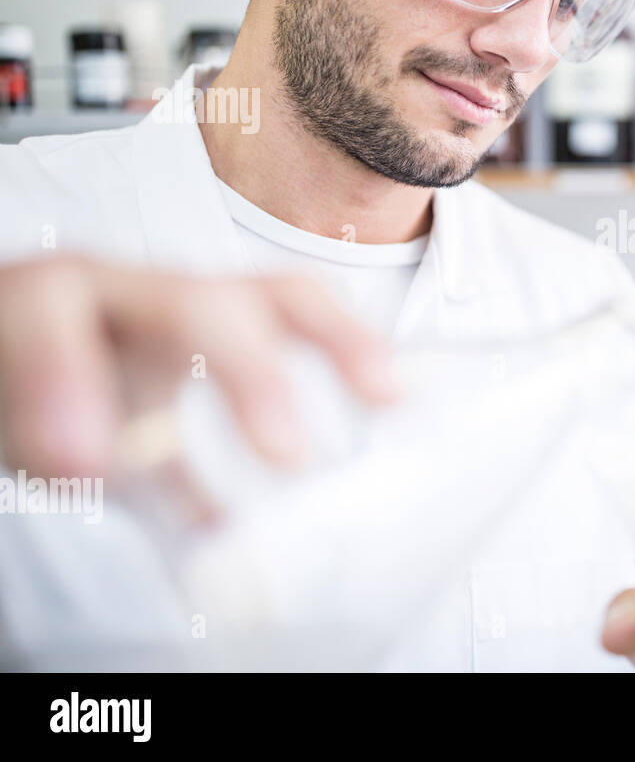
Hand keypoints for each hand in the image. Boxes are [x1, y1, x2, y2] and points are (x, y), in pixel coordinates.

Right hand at [0, 255, 398, 478]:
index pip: (283, 300)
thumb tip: (250, 547)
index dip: (342, 337)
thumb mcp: (148, 438)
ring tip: (89, 457)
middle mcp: (132, 293)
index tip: (392, 394)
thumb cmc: (74, 388)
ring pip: (73, 305)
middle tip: (286, 454)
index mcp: (194, 313)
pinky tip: (50, 453)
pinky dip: (28, 400)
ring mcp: (55, 302)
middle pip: (204, 300)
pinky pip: (9, 344)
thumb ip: (197, 482)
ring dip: (80, 378)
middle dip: (249, 372)